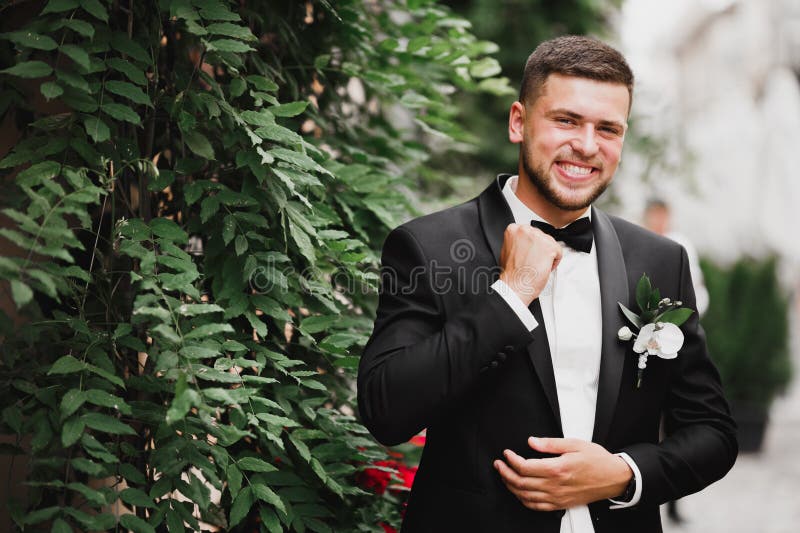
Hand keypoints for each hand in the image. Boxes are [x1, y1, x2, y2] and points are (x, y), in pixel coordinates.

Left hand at [493, 437, 631, 510]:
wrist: (614, 478)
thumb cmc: (597, 460)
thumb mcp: (574, 444)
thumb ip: (550, 443)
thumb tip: (532, 442)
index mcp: (557, 468)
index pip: (525, 466)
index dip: (511, 460)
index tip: (507, 453)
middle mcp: (555, 486)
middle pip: (521, 482)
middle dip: (505, 473)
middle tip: (499, 464)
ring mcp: (557, 497)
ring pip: (526, 496)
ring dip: (511, 486)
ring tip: (505, 476)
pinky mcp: (561, 504)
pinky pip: (536, 506)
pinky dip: (523, 500)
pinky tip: (519, 493)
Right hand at [498, 223, 561, 305]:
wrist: (515, 286)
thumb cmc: (511, 274)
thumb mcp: (507, 250)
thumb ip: (517, 242)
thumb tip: (524, 243)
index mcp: (513, 230)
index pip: (530, 233)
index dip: (531, 245)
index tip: (529, 253)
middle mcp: (526, 230)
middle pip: (541, 237)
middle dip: (540, 249)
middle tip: (533, 261)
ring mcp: (538, 237)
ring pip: (550, 244)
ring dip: (547, 255)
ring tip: (537, 265)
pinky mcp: (549, 247)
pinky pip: (559, 252)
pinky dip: (554, 262)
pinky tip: (544, 267)